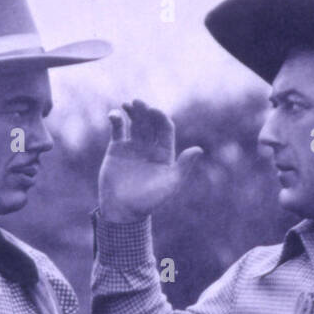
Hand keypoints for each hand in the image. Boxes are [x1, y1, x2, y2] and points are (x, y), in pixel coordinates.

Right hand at [96, 99, 202, 221]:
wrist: (123, 210)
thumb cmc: (149, 201)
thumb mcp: (170, 184)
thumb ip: (184, 166)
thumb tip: (199, 149)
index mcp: (164, 153)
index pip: (164, 129)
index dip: (160, 118)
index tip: (154, 111)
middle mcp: (150, 147)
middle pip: (149, 123)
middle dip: (145, 111)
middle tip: (138, 102)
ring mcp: (133, 146)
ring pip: (134, 123)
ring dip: (132, 112)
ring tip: (127, 104)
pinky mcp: (117, 148)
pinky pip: (117, 129)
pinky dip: (116, 119)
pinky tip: (114, 115)